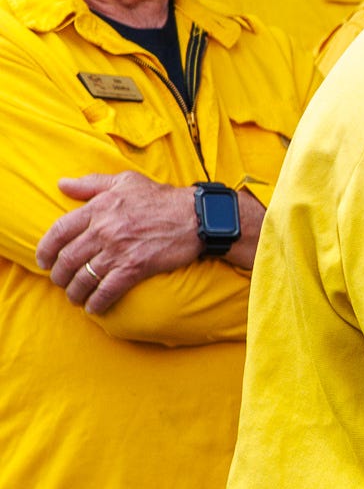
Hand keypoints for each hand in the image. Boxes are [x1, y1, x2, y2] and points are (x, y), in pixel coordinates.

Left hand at [37, 172, 200, 311]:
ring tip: (75, 297)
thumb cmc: (161, 198)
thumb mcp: (125, 181)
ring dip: (75, 292)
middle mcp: (104, 230)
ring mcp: (118, 250)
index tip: (43, 261)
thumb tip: (62, 184)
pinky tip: (93, 308)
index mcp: (98, 209)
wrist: (196, 217)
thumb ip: (91, 183)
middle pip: (68, 258)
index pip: (59, 231)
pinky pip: (107, 289)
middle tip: (60, 282)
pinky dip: (97, 302)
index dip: (45, 249)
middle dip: (59, 275)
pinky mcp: (135, 268)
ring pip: (84, 277)